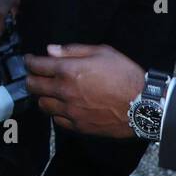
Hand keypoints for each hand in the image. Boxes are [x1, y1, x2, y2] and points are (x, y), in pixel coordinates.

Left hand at [24, 43, 143, 137]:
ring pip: (42, 104)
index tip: (30, 60)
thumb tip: (50, 50)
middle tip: (34, 75)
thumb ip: (73, 50)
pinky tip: (63, 106)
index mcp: (68, 71)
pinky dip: (56, 112)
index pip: (36, 66)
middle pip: (33, 86)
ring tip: (49, 92)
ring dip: (42, 96)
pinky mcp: (79, 126)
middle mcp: (64, 91)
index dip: (29, 61)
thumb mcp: (102, 52)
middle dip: (30, 78)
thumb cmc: (126, 75)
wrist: (145, 106)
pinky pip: (57, 120)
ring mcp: (70, 111)